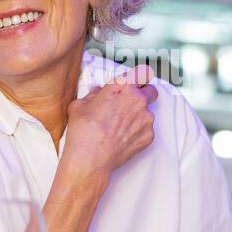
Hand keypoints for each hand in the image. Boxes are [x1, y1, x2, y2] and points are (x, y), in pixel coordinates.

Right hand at [62, 64, 156, 179]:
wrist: (91, 157)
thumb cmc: (84, 131)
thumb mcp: (80, 104)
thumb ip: (94, 94)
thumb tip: (98, 93)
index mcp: (122, 87)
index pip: (140, 74)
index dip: (137, 78)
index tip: (135, 83)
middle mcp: (138, 100)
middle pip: (151, 91)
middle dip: (144, 94)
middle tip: (130, 103)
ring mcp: (146, 119)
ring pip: (148, 112)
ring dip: (138, 116)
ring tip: (121, 127)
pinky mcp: (149, 136)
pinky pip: (146, 130)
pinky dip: (138, 132)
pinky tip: (123, 138)